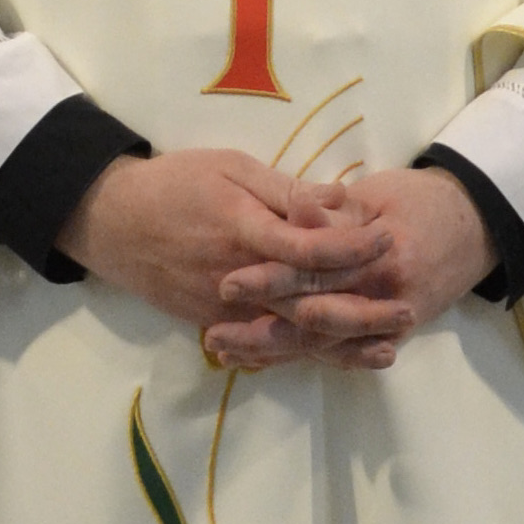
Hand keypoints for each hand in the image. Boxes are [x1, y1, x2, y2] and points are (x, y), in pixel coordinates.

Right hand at [55, 149, 393, 330]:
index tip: (389, 237)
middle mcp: (238, 279)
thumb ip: (285, 189)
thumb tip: (340, 200)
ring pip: (292, 334)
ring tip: (389, 349)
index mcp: (244, 230)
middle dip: (362, 309)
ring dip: (342, 344)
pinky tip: (337, 357)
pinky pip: (266, 344)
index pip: (310, 250)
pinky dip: (304, 352)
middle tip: (410, 308)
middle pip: (310, 304)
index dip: (353, 247)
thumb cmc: (176, 182)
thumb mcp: (230, 166)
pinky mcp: (214, 324)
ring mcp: (224, 309)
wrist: (113, 222)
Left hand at [202, 166, 494, 371]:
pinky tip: (262, 363)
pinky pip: (338, 353)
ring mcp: (388, 326)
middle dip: (261, 329)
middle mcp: (384, 301)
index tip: (228, 281)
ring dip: (272, 352)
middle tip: (212, 333)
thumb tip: (294, 208)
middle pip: (313, 322)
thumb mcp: (379, 195)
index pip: (316, 272)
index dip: (271, 278)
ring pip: (322, 347)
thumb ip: (336, 210)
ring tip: (224, 353)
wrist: (477, 225)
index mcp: (381, 259)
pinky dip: (300, 358)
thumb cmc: (422, 200)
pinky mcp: (387, 336)